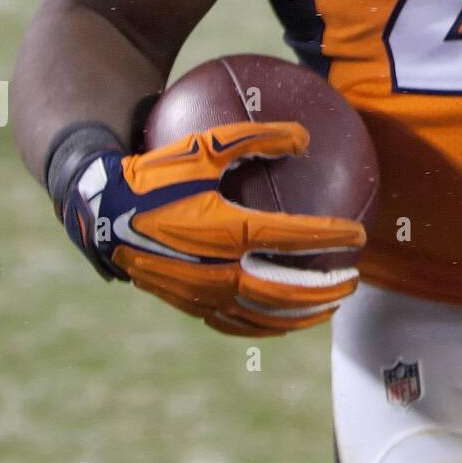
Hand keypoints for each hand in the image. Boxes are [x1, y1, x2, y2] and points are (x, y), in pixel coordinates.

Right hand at [57, 120, 366, 335]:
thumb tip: (305, 137)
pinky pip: (236, 324)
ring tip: (332, 305)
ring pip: (263, 315)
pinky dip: (267, 325)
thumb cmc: (157, 172)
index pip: (290, 238)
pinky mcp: (189, 306)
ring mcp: (201, 294)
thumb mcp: (204, 147)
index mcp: (224, 230)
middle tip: (355, 278)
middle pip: (284, 289)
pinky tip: (285, 317)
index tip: (359, 234)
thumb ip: (256, 138)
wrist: (102, 214)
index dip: (328, 237)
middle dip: (324, 287)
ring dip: (302, 313)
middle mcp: (215, 270)